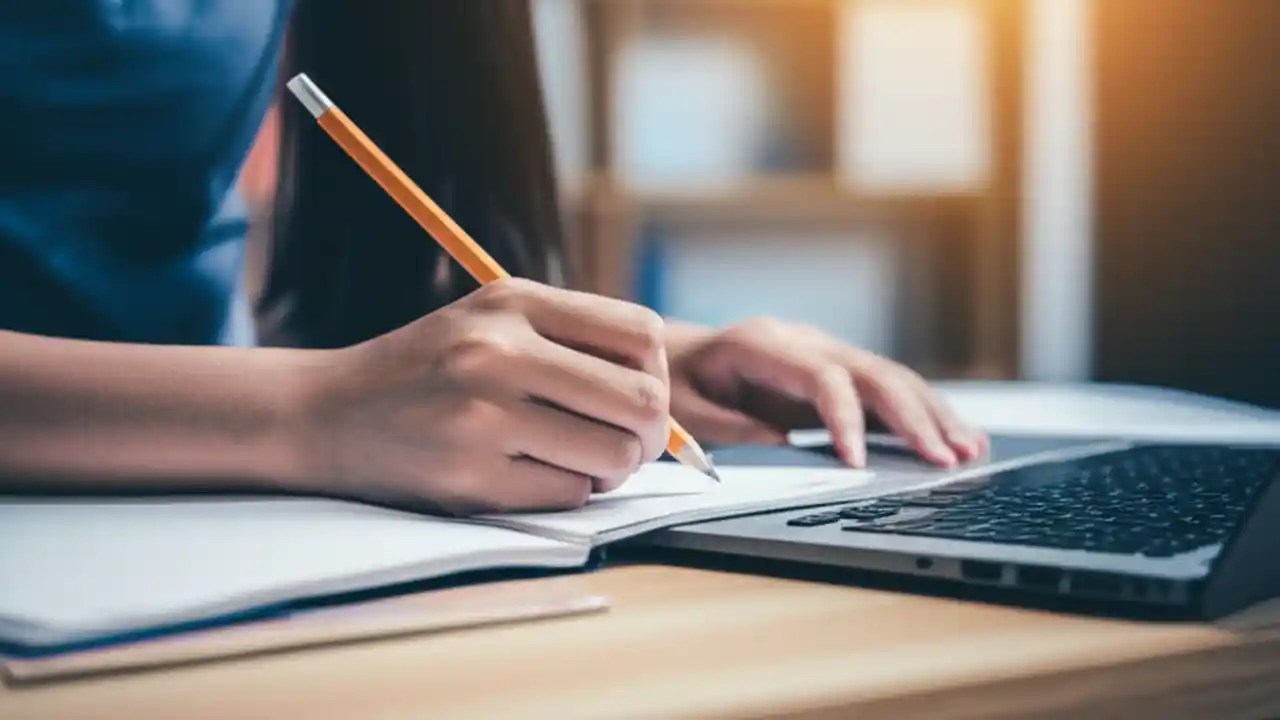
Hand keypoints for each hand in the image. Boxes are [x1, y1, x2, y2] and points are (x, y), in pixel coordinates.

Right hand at [296, 279, 670, 514]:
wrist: (325, 412)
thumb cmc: (427, 370)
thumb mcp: (491, 320)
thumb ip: (571, 339)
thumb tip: (662, 395)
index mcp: (514, 300)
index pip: (642, 335)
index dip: (656, 374)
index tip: (633, 396)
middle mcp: (499, 350)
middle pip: (642, 402)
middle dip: (647, 436)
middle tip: (621, 444)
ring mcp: (483, 415)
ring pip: (614, 456)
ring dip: (608, 470)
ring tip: (574, 460)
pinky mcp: (470, 475)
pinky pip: (569, 494)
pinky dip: (565, 492)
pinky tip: (528, 474)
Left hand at [666, 319, 987, 467]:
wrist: (675, 356)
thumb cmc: (679, 385)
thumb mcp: (688, 410)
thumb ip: (732, 427)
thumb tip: (785, 445)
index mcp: (765, 345)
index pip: (823, 378)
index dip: (846, 420)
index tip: (859, 463)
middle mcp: (806, 342)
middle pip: (872, 375)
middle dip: (912, 420)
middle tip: (945, 461)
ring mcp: (827, 352)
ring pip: (893, 379)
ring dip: (933, 416)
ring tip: (969, 451)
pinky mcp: (840, 372)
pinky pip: (889, 390)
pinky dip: (924, 414)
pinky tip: (957, 437)